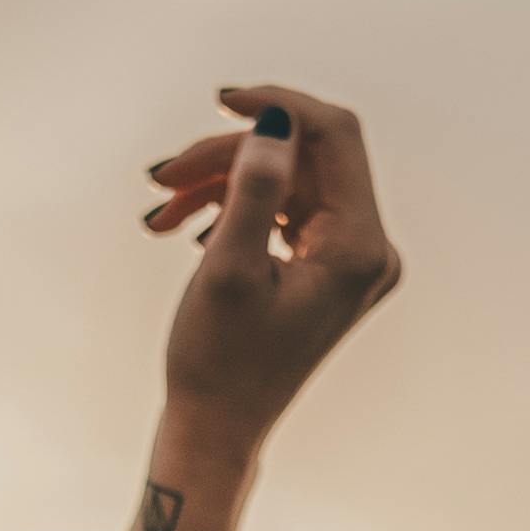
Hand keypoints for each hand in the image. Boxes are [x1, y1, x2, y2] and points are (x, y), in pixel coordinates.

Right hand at [141, 80, 402, 454]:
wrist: (216, 430)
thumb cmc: (218, 362)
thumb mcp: (228, 269)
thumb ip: (254, 189)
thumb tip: (275, 124)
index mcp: (359, 249)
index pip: (335, 136)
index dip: (279, 106)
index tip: (221, 100)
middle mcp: (368, 250)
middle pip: (304, 158)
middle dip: (230, 157)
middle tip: (163, 177)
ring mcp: (348, 259)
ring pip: (286, 182)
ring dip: (221, 183)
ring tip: (161, 212)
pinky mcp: (324, 267)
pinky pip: (282, 211)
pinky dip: (233, 209)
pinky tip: (188, 230)